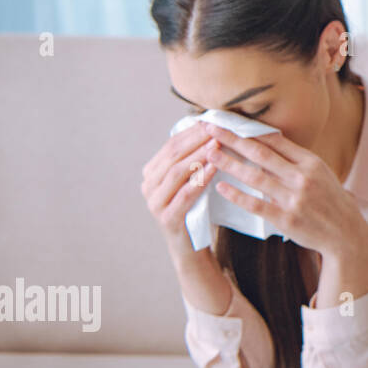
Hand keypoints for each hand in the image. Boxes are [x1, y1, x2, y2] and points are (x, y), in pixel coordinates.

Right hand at [140, 121, 219, 256]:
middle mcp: (149, 186)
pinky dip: (199, 179)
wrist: (193, 248)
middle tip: (217, 129)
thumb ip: (194, 159)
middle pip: (173, 156)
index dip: (192, 131)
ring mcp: (155, 203)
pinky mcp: (167, 219)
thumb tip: (210, 126)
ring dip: (198, 156)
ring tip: (218, 144)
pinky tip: (214, 169)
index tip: (213, 120)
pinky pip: (184, 194)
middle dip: (196, 140)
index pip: (172, 145)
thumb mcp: (193, 181)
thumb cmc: (197, 209)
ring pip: (177, 173)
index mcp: (152, 173)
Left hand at [199, 122, 367, 262]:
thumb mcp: (320, 174)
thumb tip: (265, 144)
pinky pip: (256, 204)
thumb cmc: (330, 201)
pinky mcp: (286, 219)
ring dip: (229, 163)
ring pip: (255, 176)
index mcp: (311, 162)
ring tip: (209, 153)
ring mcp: (294, 198)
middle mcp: (303, 177)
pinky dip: (236, 195)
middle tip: (211, 129)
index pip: (275, 140)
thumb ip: (295, 161)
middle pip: (261, 153)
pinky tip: (221, 186)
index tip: (229, 122)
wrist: (346, 233)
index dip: (249, 130)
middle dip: (233, 139)